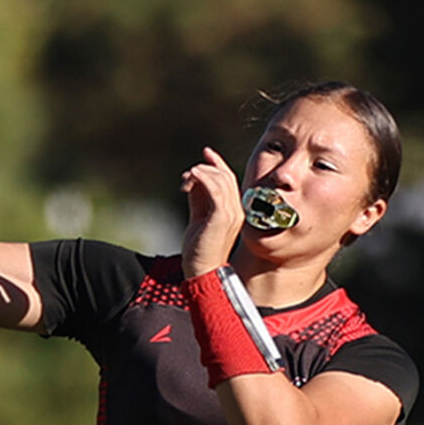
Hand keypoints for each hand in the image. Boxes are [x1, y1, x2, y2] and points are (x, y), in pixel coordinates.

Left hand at [180, 147, 242, 277]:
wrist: (202, 272)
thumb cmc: (199, 249)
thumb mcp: (199, 218)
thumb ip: (199, 199)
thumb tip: (193, 181)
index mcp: (233, 210)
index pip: (229, 180)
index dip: (218, 164)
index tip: (206, 152)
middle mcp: (237, 210)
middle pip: (225, 177)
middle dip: (205, 169)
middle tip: (187, 177)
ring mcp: (232, 214)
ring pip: (220, 181)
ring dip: (201, 173)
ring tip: (186, 178)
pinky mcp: (222, 218)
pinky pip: (215, 191)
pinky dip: (203, 179)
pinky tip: (191, 177)